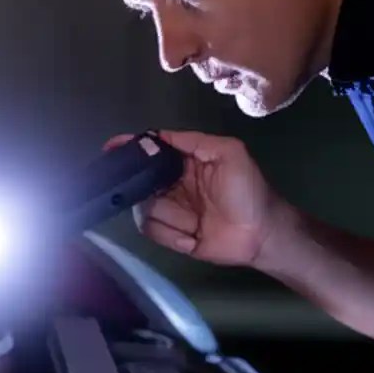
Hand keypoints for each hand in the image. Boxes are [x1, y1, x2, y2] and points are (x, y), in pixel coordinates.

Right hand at [103, 131, 284, 266]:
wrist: (262, 234)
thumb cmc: (248, 190)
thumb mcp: (229, 152)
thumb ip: (194, 141)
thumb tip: (157, 136)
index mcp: (184, 162)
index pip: (152, 150)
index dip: (131, 148)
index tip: (112, 148)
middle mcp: (172, 184)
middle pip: (139, 182)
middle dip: (144, 190)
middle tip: (158, 196)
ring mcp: (170, 210)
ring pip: (144, 209)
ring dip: (170, 217)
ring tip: (195, 222)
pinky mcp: (171, 234)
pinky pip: (153, 231)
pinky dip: (172, 235)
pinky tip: (194, 236)